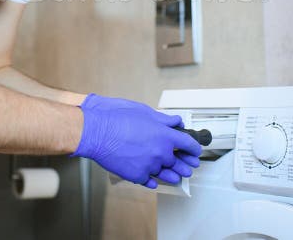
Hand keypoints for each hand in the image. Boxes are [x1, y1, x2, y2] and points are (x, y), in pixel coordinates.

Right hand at [73, 94, 202, 187]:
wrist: (96, 132)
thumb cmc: (116, 118)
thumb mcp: (145, 112)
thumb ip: (164, 119)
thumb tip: (176, 122)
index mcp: (165, 135)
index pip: (188, 144)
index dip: (194, 148)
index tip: (195, 151)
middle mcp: (161, 152)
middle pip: (179, 163)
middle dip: (185, 165)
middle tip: (188, 168)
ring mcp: (149, 166)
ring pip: (167, 175)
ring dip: (173, 176)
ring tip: (176, 177)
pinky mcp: (137, 175)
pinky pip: (149, 181)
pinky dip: (152, 181)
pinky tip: (154, 181)